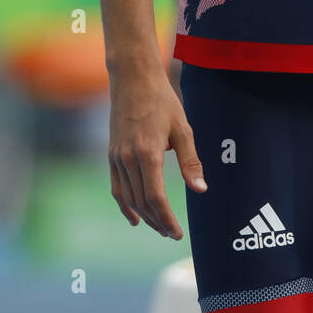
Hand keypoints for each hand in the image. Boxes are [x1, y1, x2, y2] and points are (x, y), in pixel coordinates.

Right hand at [108, 60, 206, 237]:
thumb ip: (190, 161)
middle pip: (141, 201)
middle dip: (157, 221)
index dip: (166, 218)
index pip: (156, 197)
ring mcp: (117, 157)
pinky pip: (116, 187)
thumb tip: (201, 189)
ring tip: (159, 227)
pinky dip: (125, 205)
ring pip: (128, 197)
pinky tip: (134, 217)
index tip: (177, 232)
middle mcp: (128, 158)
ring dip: (143, 216)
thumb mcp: (183, 128)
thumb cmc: (162, 101)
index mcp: (148, 152)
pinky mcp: (112, 154)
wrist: (133, 79)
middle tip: (172, 233)